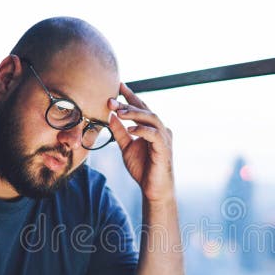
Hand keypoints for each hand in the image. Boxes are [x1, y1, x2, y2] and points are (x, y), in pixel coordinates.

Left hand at [108, 83, 174, 201]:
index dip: (130, 96)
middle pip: (145, 110)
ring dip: (134, 113)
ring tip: (119, 112)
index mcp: (152, 128)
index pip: (141, 107)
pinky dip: (142, 130)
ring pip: (151, 118)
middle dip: (128, 103)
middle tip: (111, 99)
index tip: (118, 85)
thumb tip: (110, 116)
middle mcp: (160, 129)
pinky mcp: (164, 149)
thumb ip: (120, 132)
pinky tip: (130, 129)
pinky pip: (154, 134)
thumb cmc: (143, 168)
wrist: (153, 189)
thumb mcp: (126, 147)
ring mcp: (164, 138)